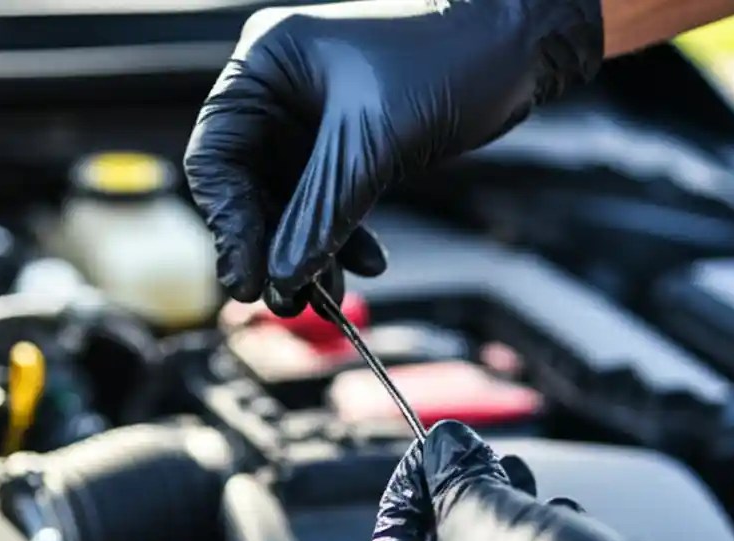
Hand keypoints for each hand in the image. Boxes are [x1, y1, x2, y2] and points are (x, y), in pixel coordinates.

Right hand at [184, 0, 603, 315]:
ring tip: (322, 298)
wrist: (517, 48)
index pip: (216, 155)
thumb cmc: (449, 57)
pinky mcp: (345, 144)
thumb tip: (282, 277)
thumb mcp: (375, 140)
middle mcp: (279, 91)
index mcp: (266, 65)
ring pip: (287, 203)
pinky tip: (366, 264)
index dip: (229, 222)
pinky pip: (325, 202)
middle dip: (270, 246)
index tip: (247, 277)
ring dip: (305, 251)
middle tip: (284, 299)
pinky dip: (340, 236)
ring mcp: (311, 120)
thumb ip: (324, 210)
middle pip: (247, 186)